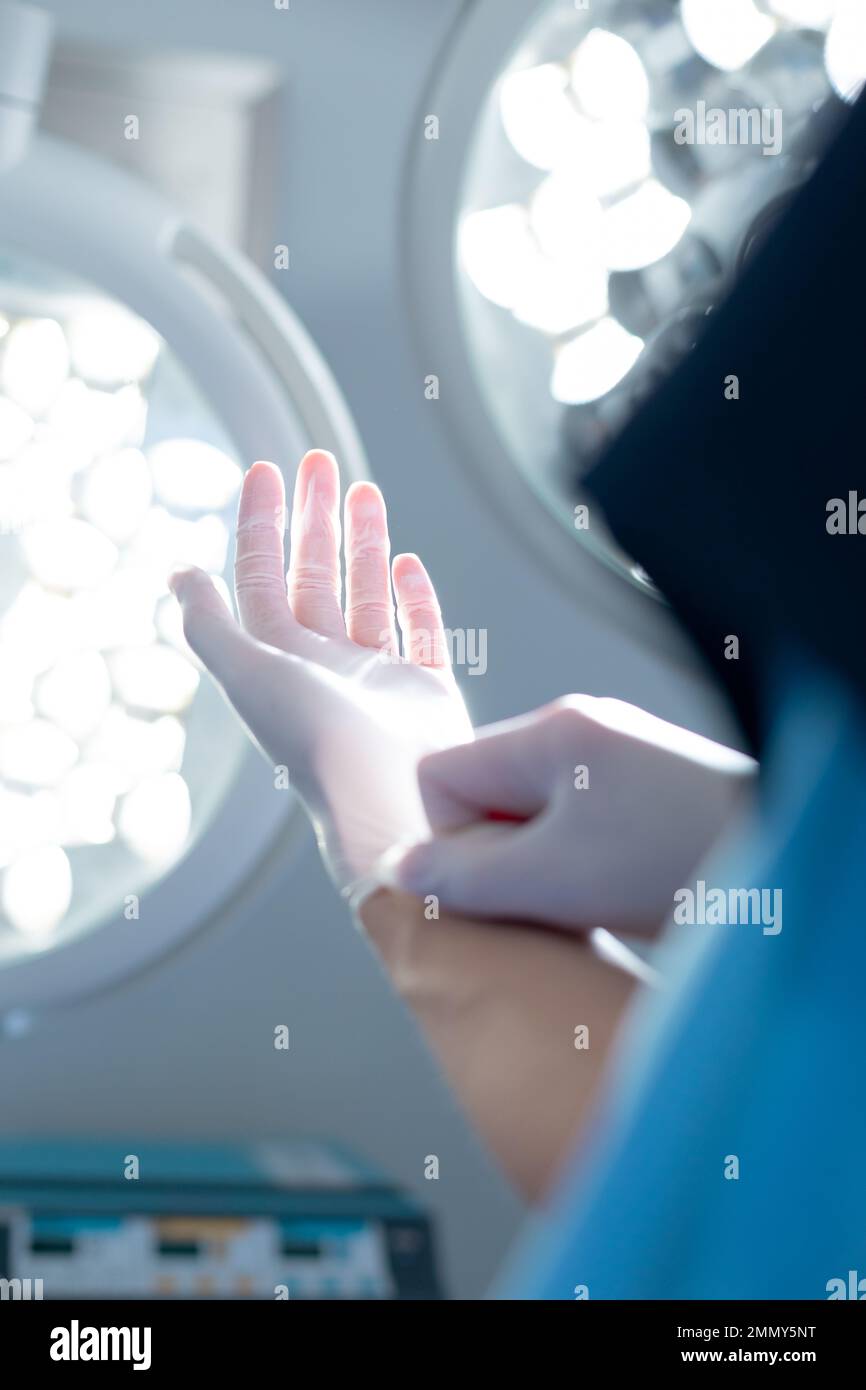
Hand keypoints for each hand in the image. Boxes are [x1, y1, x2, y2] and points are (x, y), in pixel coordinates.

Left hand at [169, 451, 471, 899]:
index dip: (260, 521)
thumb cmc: (315, 737)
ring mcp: (377, 677)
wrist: (390, 796)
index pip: (262, 575)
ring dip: (363, 543)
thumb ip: (209, 623)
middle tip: (320, 460)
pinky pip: (418, 633)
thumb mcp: (247, 672)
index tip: (267, 468)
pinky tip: (407, 563)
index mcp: (279, 659)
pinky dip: (413, 598)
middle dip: (314, 517)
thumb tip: (177, 572)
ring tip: (366, 489)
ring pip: (365, 594)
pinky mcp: (426, 691)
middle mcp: (324, 665)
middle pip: (315, 575)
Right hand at [386, 696, 755, 934]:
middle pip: (486, 794)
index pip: (442, 776)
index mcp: (549, 734)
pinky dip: (580, 863)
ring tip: (588, 901)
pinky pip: (577, 820)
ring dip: (542, 867)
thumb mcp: (553, 880)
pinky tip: (614, 894)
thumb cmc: (678, 861)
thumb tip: (398, 872)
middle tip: (547, 900)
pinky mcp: (646, 786)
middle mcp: (580, 730)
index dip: (451, 842)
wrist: (787, 859)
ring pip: (533, 815)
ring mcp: (617, 754)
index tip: (496, 887)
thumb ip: (463, 879)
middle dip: (501, 857)